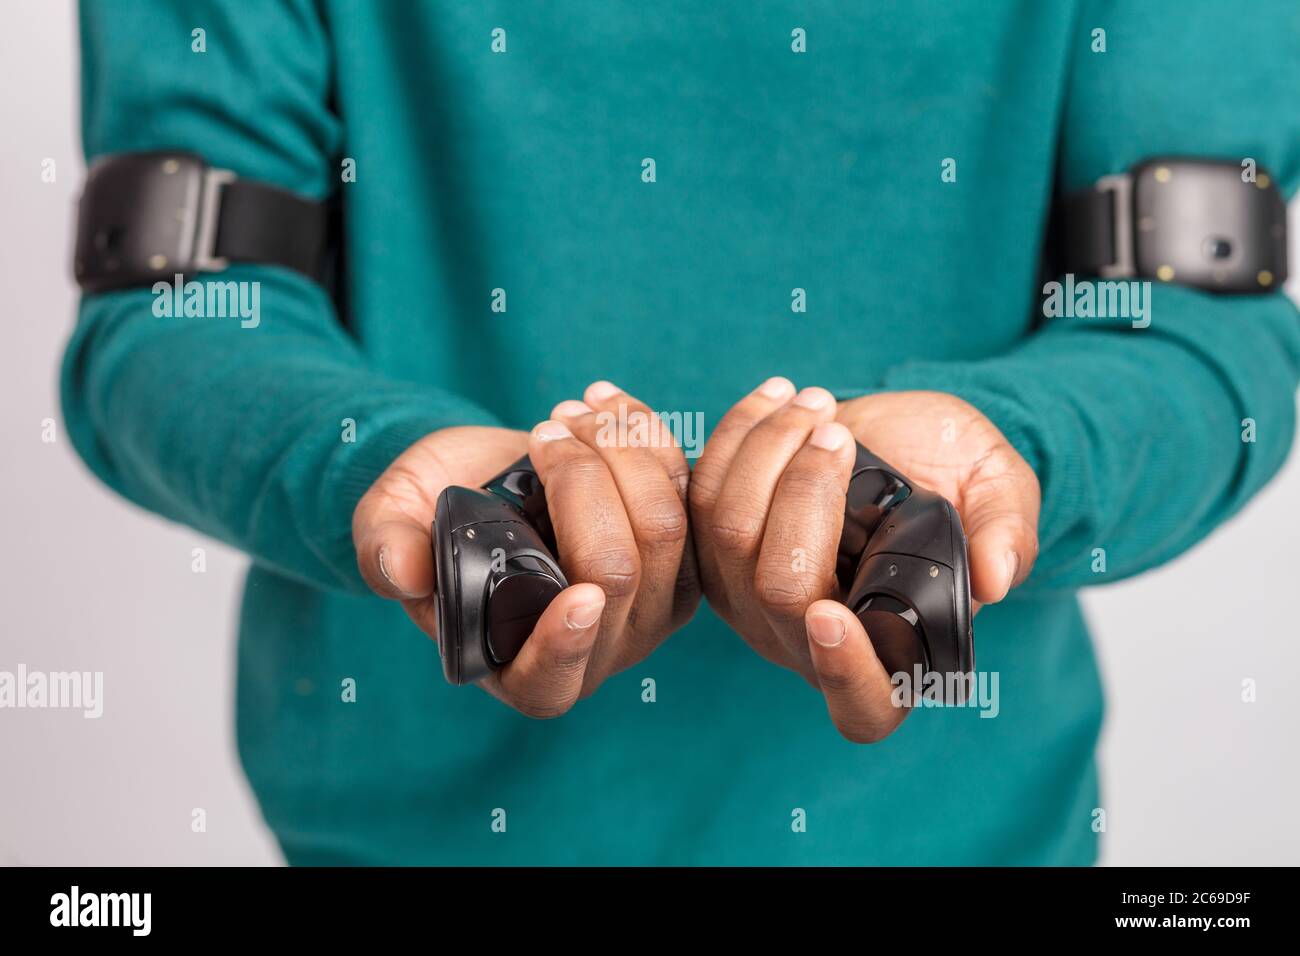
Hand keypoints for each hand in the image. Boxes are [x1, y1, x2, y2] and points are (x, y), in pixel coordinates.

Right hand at [352, 381, 699, 717]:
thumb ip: (385, 546)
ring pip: (664, 529)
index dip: (568, 645)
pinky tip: (606, 404)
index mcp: (518, 667)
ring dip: (618, 450)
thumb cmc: (432, 510)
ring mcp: (653, 605)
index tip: (579, 597)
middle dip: (583, 484)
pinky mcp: (684, 551)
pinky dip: (648, 437)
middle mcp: (596, 650)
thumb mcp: (389, 522)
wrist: (486, 473)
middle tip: (541, 429)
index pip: (552, 680)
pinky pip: (688, 494)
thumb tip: (403, 570)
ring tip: (568, 411)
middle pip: (618, 575)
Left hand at [690, 381, 1039, 741]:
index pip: (862, 705)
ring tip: (816, 403)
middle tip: (838, 434)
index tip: (830, 614)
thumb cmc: (958, 477)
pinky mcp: (715, 547)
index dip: (842, 672)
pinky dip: (735, 437)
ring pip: (729, 537)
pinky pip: (700, 498)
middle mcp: (814, 642)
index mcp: (895, 652)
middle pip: (778, 592)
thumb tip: (995, 577)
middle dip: (804, 496)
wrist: (904, 437)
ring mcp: (753, 600)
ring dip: (767, 453)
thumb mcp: (1003, 495)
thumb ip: (1008, 534)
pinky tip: (776, 399)